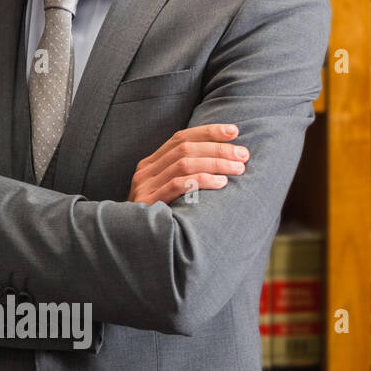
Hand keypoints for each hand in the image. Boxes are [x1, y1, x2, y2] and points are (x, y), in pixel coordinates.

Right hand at [128, 123, 248, 204]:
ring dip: (215, 163)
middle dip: (218, 148)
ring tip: (238, 169)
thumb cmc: (157, 216)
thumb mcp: (165, 190)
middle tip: (243, 154)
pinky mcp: (148, 202)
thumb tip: (223, 161)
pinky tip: (220, 183)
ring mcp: (145, 185)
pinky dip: (201, 180)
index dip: (208, 132)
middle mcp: (146, 170)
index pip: (180, 138)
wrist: (128, 240)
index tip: (234, 131)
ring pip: (183, 164)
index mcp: (151, 163)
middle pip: (185, 148)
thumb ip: (183, 175)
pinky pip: (177, 185)